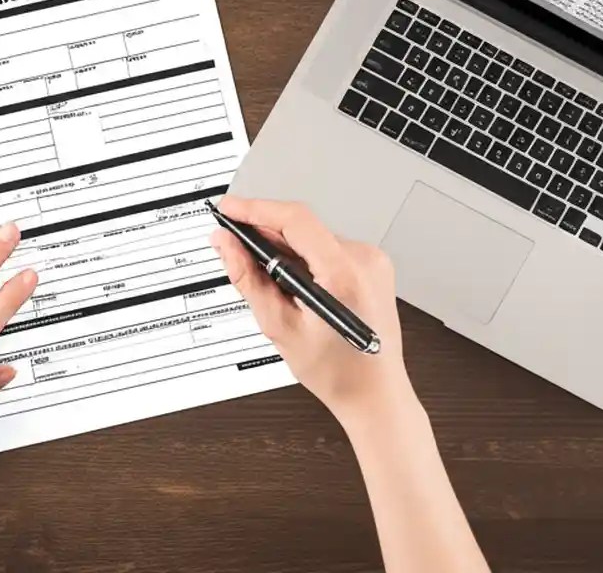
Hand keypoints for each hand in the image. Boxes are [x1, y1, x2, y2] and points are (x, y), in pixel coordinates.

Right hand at [210, 196, 412, 425]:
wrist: (375, 393)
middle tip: (236, 249)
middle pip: (304, 229)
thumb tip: (226, 245)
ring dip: (287, 252)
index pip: (295, 220)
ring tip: (271, 283)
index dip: (256, 210)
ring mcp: (373, 262)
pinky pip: (330, 251)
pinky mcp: (374, 267)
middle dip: (266, 236)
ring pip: (315, 240)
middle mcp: (364, 260)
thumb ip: (249, 279)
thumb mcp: (280, 326)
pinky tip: (297, 287)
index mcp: (344, 273)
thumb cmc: (337, 372)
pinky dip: (307, 261)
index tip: (230, 210)